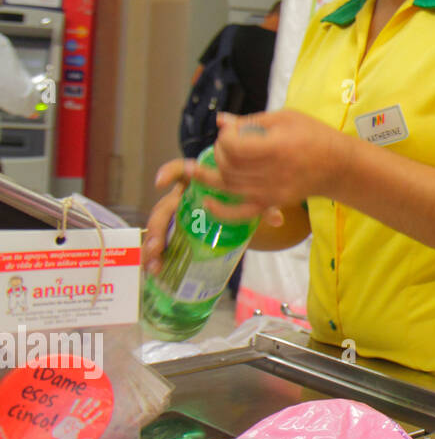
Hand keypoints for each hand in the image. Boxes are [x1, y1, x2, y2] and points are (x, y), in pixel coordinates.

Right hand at [142, 157, 283, 273]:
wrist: (239, 203)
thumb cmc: (242, 194)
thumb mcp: (252, 198)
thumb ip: (263, 205)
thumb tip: (277, 219)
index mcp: (199, 180)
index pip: (180, 170)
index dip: (169, 173)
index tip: (160, 183)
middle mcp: (182, 195)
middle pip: (165, 207)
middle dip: (158, 227)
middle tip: (157, 247)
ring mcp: (177, 213)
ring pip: (159, 226)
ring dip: (153, 244)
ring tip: (154, 263)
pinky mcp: (176, 230)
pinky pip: (163, 240)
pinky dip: (156, 254)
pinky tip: (154, 269)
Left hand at [205, 109, 348, 220]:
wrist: (338, 166)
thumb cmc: (314, 136)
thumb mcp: (286, 118)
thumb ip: (251, 120)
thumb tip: (220, 121)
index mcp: (276, 146)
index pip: (233, 145)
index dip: (225, 137)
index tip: (232, 130)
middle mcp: (271, 172)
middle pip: (228, 165)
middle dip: (218, 152)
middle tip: (225, 144)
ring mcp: (270, 191)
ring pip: (228, 186)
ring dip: (209, 176)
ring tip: (196, 169)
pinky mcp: (271, 203)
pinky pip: (241, 213)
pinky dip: (221, 211)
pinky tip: (208, 202)